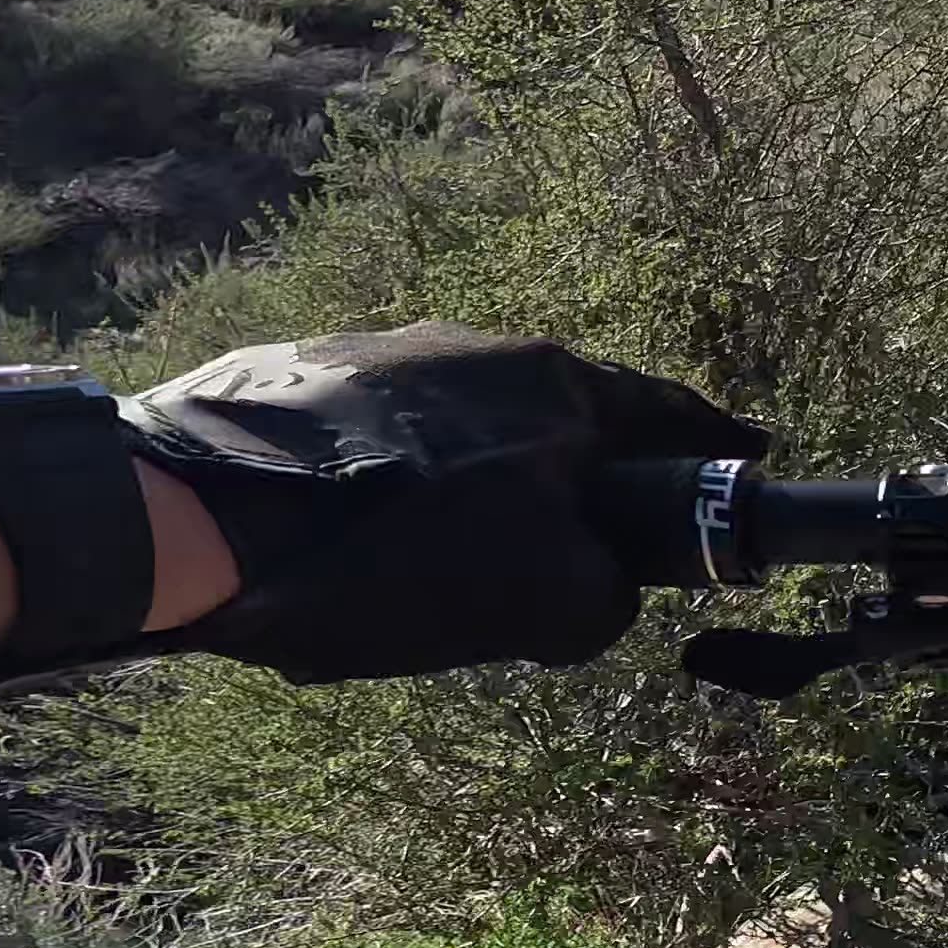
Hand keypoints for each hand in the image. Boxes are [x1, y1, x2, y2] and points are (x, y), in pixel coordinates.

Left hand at [125, 323, 768, 681]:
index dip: (715, 443)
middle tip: (588, 553)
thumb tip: (601, 595)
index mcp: (550, 380)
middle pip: (561, 422)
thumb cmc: (392, 555)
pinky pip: (388, 447)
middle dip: (583, 486)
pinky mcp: (300, 384)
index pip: (665, 409)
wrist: (195, 516)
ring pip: (469, 435)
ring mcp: (381, 357)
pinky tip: (372, 555)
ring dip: (484, 494)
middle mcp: (474, 346)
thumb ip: (603, 599)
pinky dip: (405, 496)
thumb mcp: (536, 601)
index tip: (752, 454)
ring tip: (458, 574)